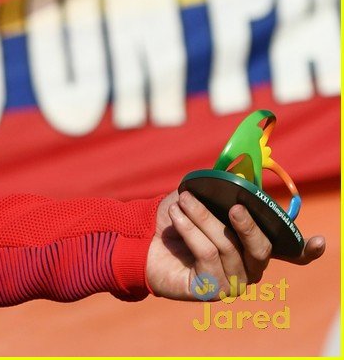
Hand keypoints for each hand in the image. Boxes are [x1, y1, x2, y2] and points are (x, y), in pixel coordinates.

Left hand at [145, 190, 326, 300]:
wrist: (140, 239)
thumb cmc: (176, 217)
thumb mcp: (201, 198)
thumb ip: (222, 189)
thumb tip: (239, 170)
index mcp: (253, 247)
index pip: (290, 254)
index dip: (306, 250)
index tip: (320, 242)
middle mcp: (249, 269)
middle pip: (261, 249)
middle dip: (248, 226)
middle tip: (235, 207)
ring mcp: (232, 283)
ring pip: (227, 247)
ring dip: (204, 218)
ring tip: (183, 200)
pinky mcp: (210, 291)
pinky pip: (207, 255)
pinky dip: (191, 231)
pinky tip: (176, 217)